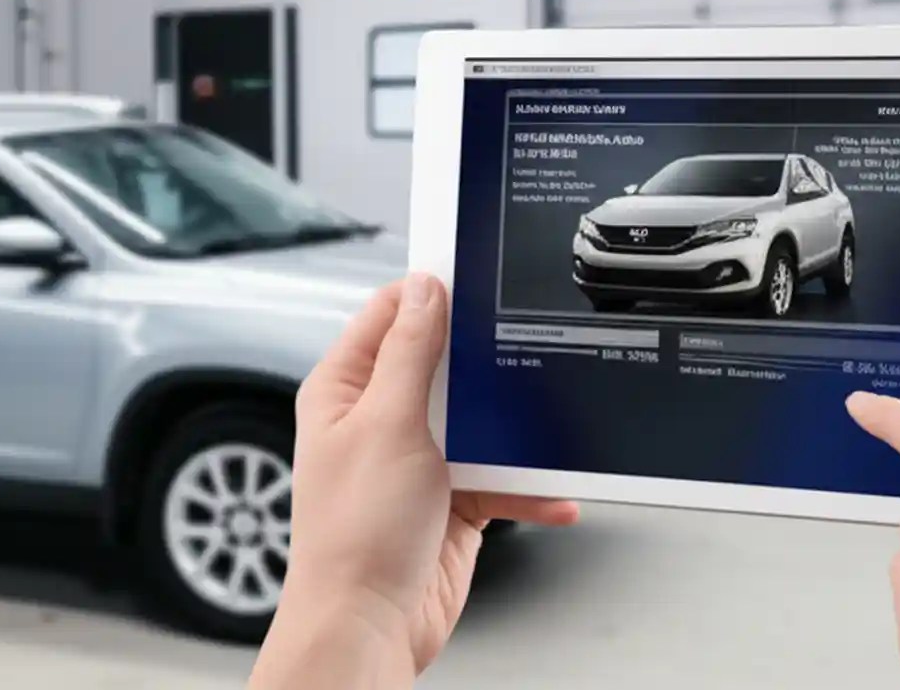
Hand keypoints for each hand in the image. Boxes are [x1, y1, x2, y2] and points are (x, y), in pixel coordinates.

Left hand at [250, 274, 578, 688]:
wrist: (370, 625)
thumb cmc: (354, 534)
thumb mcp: (386, 425)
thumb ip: (408, 353)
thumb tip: (423, 288)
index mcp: (346, 390)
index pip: (389, 315)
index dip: (430, 292)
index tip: (476, 274)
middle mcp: (379, 419)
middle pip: (443, 364)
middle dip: (485, 362)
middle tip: (525, 342)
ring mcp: (418, 459)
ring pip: (481, 421)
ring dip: (515, 431)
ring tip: (552, 425)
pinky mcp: (452, 499)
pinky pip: (501, 478)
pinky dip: (528, 487)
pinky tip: (554, 494)